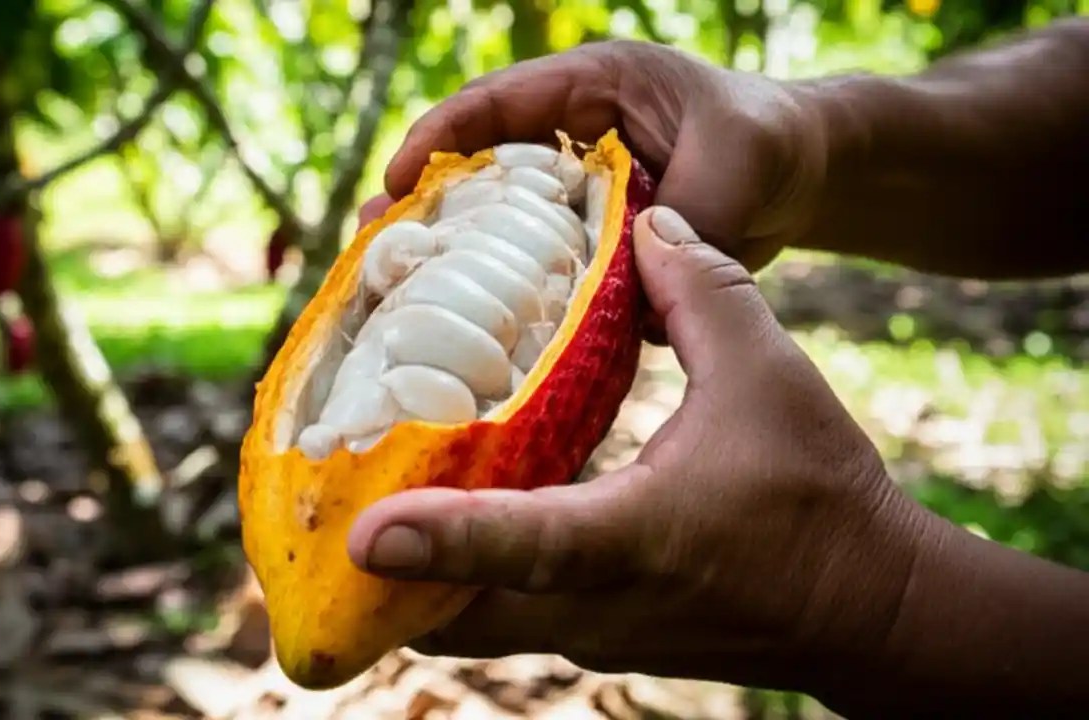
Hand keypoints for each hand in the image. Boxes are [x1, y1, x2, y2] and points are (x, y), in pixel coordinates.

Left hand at [346, 207, 929, 695]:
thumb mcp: (770, 375)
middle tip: (331, 504)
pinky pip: (509, 613)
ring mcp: (595, 634)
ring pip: (474, 622)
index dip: (443, 540)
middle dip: (389, 574)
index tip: (364, 537)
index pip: (526, 545)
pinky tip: (459, 511)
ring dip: (422, 575)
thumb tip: (645, 226)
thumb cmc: (825, 500)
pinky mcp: (602, 636)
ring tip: (375, 497)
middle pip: (458, 614)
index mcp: (636, 537)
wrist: (875, 612)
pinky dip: (469, 575)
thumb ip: (704, 291)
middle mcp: (598, 605)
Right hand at [359, 40, 828, 273]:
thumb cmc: (769, 143)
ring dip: (452, 258)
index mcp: (591, 87)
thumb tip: (630, 305)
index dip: (438, 139)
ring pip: (498, 223)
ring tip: (392, 300)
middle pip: (475, 167)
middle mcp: (569, 138)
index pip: (496, 104)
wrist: (803, 175)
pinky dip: (508, 298)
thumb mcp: (736, 166)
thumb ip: (685, 223)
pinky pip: (538, 267)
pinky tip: (473, 337)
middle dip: (420, 207)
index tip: (395, 183)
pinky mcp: (589, 239)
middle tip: (366, 249)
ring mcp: (575, 191)